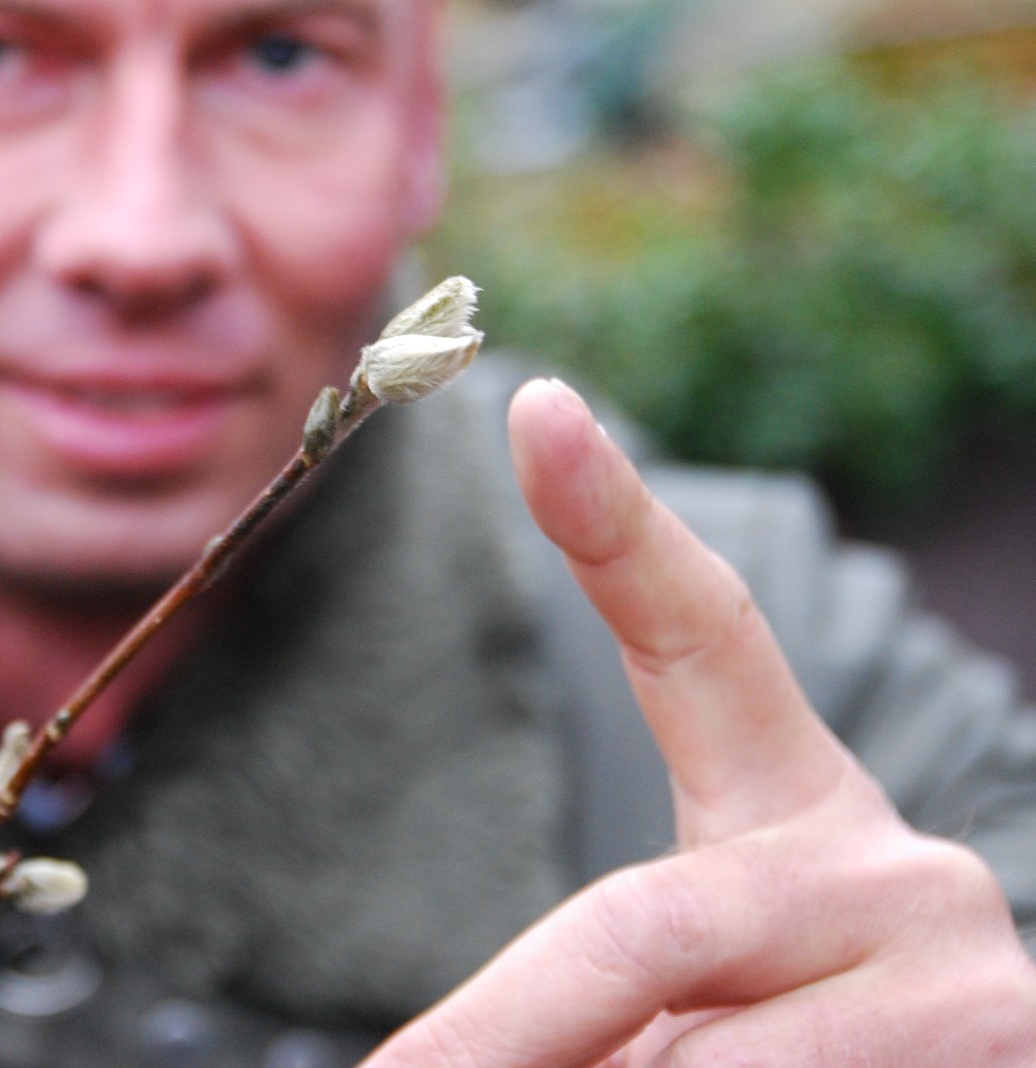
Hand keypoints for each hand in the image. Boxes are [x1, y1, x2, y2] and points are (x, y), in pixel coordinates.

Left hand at [363, 378, 1035, 1066]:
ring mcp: (961, 971)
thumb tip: (429, 1055)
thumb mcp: (688, 998)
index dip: (612, 524)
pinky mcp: (996, 1055)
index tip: (534, 406)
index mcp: (790, 807)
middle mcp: (890, 865)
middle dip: (498, 1031)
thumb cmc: (791, 1050)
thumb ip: (597, 978)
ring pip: (697, 1063)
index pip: (697, 638)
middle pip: (642, 926)